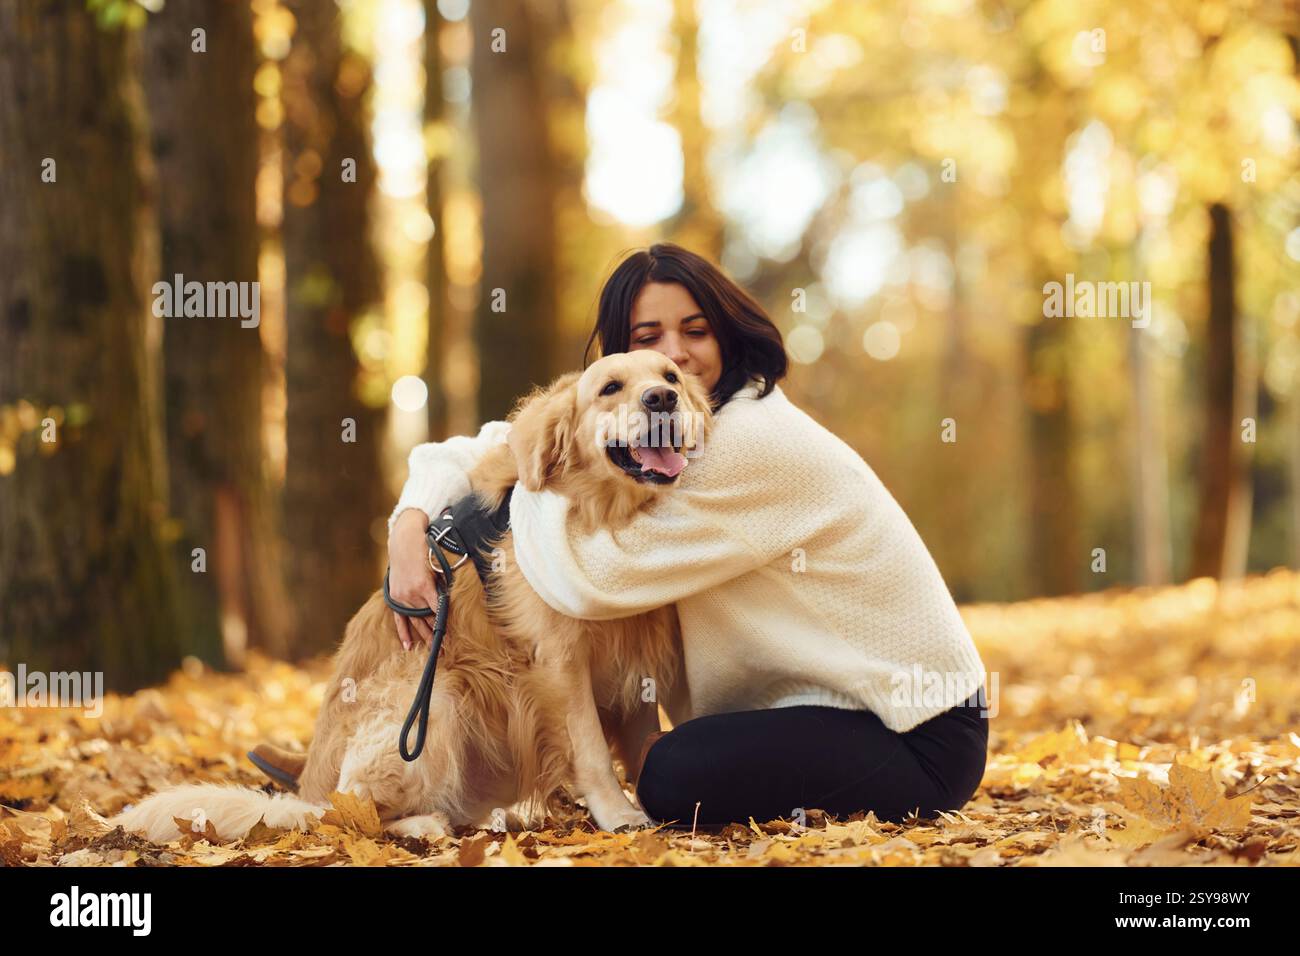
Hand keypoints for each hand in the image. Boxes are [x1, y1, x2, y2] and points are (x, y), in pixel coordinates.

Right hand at [388, 509, 441, 650]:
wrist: (403, 541)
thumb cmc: (426, 550)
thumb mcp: (438, 565)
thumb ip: (444, 584)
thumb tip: (454, 600)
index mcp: (425, 586)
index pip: (438, 611)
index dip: (445, 625)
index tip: (452, 638)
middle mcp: (412, 594)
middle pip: (427, 620)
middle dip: (437, 635)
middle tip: (446, 650)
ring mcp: (402, 597)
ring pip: (415, 621)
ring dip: (424, 637)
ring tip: (434, 651)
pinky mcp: (395, 597)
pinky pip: (399, 618)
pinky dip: (404, 632)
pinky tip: (408, 646)